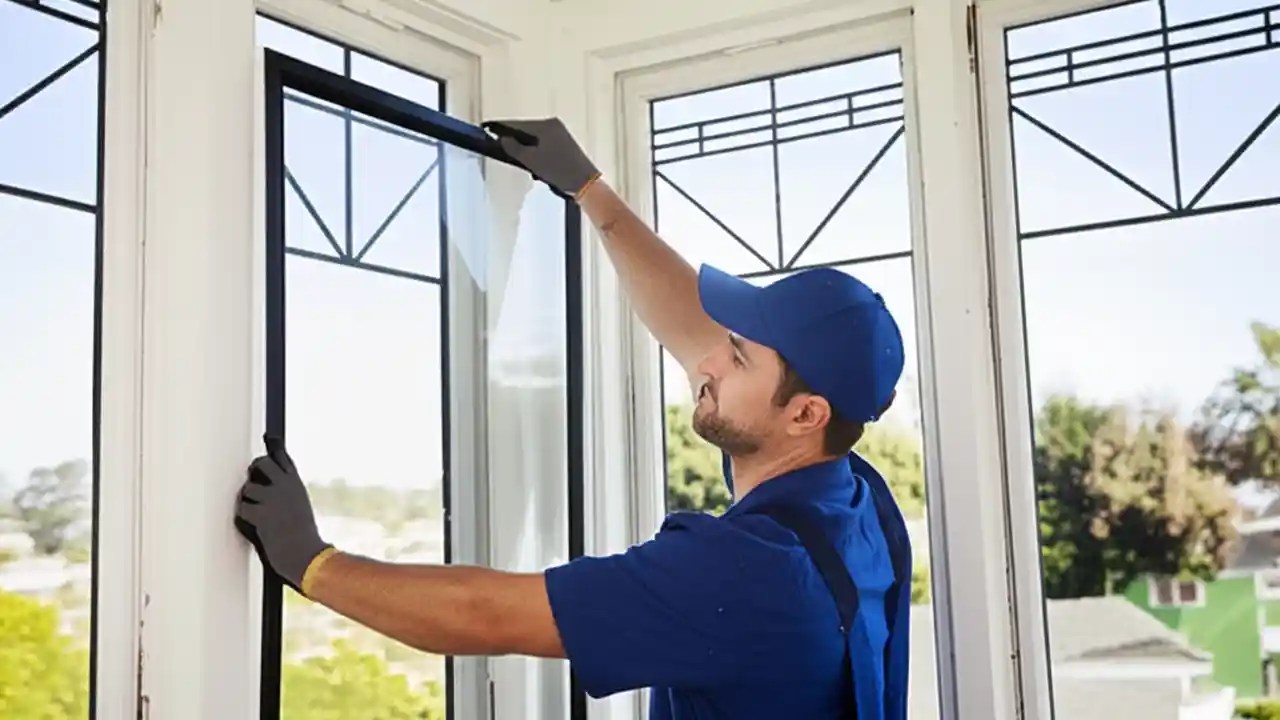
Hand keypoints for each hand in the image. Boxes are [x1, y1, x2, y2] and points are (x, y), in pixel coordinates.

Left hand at [235, 434, 329, 594]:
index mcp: (296, 485)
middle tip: (253, 483)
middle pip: (261, 463)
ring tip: (256, 515)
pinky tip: (252, 526)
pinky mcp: (261, 514)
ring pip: (247, 488)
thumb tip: (267, 489)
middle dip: (253, 471)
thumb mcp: (300, 509)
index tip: (268, 439)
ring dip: (247, 501)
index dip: (273, 450)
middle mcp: (285, 487)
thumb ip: (287, 495)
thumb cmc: (303, 537)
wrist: (307, 555)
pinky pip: (242, 509)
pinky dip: (243, 518)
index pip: (283, 459)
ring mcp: (273, 499)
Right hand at [482, 118, 600, 198]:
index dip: (500, 127)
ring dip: (525, 148)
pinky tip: (535, 166)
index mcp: (545, 125)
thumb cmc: (559, 170)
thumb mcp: (531, 160)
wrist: (585, 183)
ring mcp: (559, 134)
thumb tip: (502, 139)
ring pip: (534, 138)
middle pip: (525, 130)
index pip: (516, 124)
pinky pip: (542, 144)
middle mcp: (553, 125)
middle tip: (499, 146)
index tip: (486, 127)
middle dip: (513, 139)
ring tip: (521, 161)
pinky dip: (535, 152)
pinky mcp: (563, 144)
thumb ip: (514, 148)